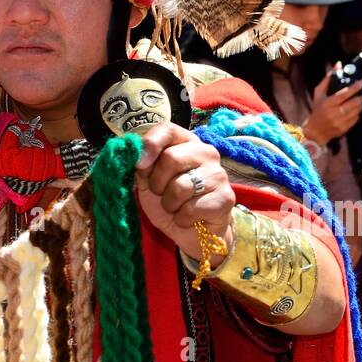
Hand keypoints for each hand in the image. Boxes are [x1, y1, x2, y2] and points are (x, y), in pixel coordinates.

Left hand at [133, 122, 235, 261]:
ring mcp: (218, 174)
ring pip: (180, 186)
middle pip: (171, 158)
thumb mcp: (148, 181)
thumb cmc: (170, 201)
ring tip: (175, 206)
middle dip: (157, 183)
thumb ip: (141, 165)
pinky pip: (191, 209)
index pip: (167, 129)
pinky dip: (182, 218)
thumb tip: (135, 154)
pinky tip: (188, 218)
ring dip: (169, 204)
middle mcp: (205, 152)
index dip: (150, 145)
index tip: (140, 165)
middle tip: (161, 194)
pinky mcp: (225, 198)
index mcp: (185, 142)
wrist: (193, 232)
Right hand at [303, 70, 361, 144]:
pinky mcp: (343, 129)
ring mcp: (339, 122)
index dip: (354, 88)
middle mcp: (333, 113)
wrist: (315, 131)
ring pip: (356, 112)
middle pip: (353, 104)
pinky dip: (357, 114)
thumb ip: (328, 78)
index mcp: (327, 103)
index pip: (343, 94)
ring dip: (359, 106)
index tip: (361, 83)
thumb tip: (338, 64)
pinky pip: (355, 119)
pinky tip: (354, 111)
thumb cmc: (317, 109)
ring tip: (358, 102)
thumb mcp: (319, 93)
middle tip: (361, 95)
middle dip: (360, 98)